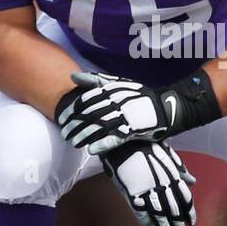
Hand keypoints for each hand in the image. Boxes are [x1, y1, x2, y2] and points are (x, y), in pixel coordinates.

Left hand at [56, 72, 170, 152]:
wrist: (165, 108)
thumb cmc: (138, 96)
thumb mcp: (118, 83)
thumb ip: (95, 80)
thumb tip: (72, 76)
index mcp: (112, 91)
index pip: (85, 100)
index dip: (71, 110)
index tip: (61, 117)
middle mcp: (117, 103)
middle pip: (89, 114)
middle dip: (74, 124)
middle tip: (63, 132)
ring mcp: (125, 117)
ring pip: (99, 127)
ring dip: (84, 136)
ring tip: (73, 142)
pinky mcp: (133, 131)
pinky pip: (115, 138)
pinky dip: (103, 144)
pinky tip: (91, 149)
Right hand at [101, 139, 196, 225]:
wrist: (123, 144)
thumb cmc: (146, 148)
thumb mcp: (167, 156)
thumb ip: (180, 170)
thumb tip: (192, 181)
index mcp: (172, 176)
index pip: (185, 199)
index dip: (189, 212)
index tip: (192, 222)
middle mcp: (162, 186)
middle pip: (174, 210)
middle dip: (178, 223)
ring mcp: (147, 191)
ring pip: (159, 215)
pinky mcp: (132, 195)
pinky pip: (141, 213)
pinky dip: (146, 222)